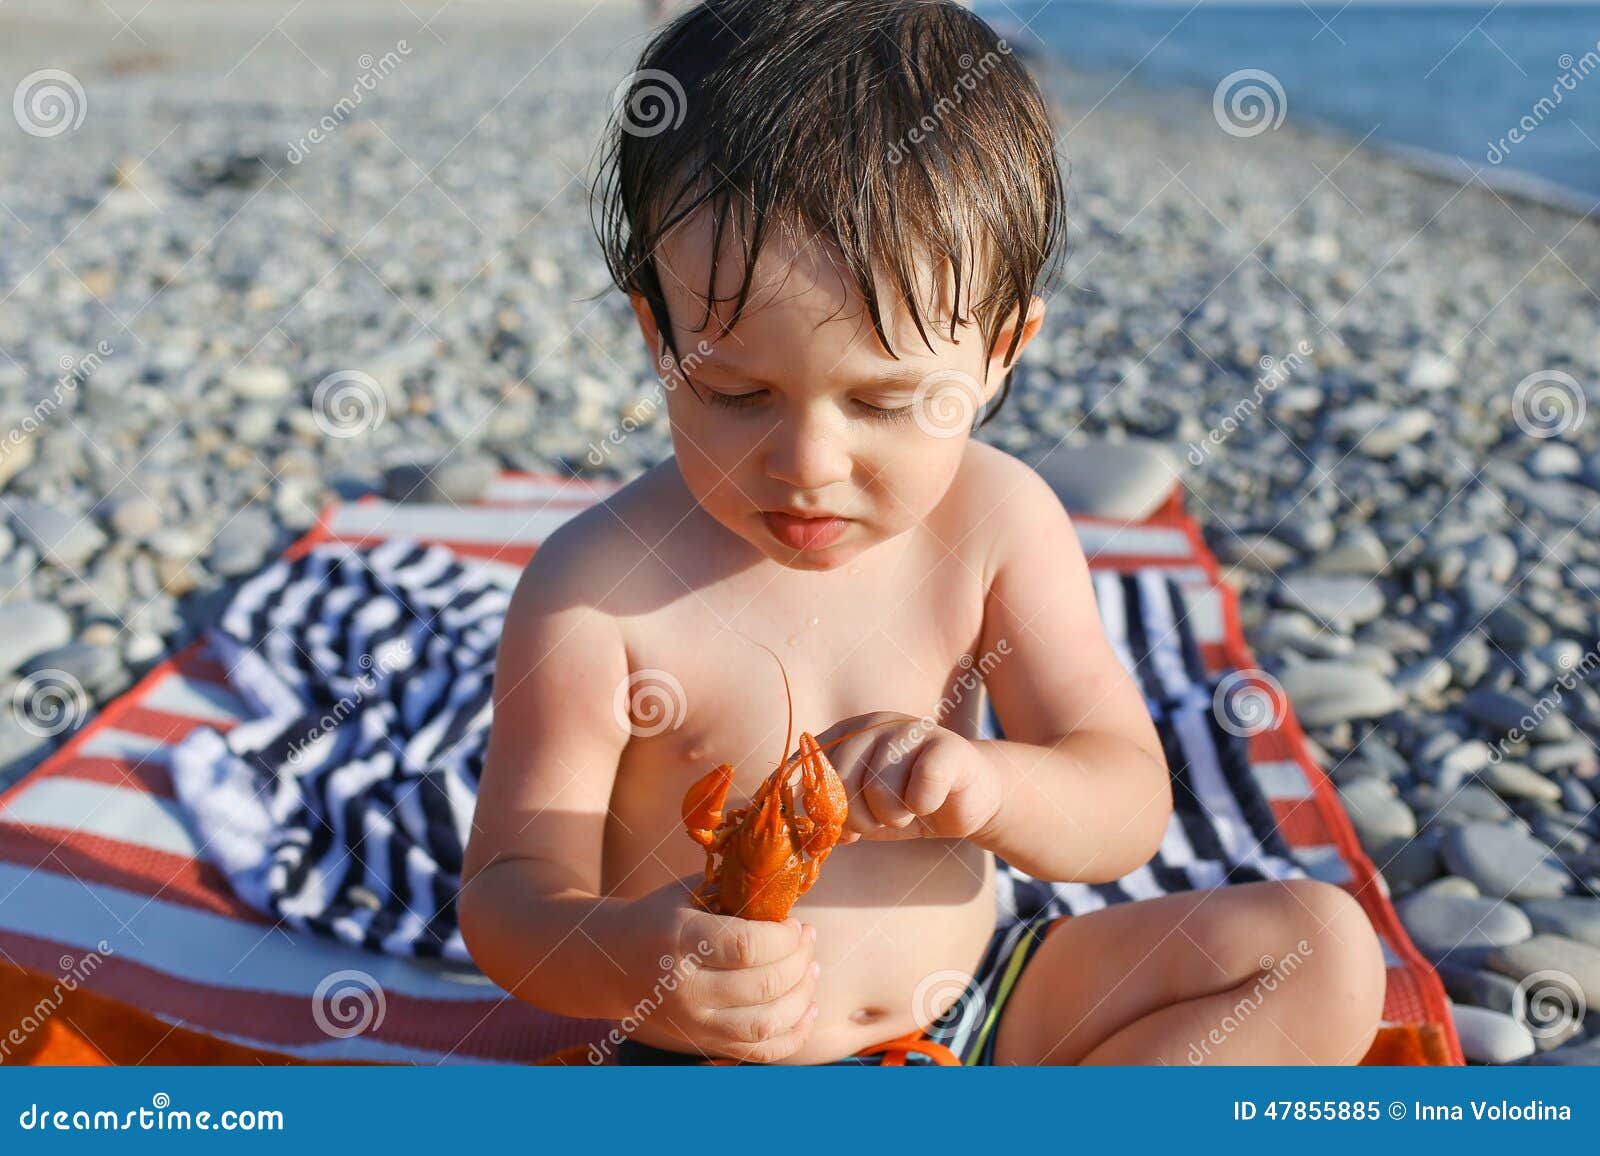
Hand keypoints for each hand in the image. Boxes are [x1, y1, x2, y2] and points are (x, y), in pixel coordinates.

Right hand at [623, 875, 820, 1062]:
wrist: (613, 963)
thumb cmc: (659, 918)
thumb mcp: (687, 892)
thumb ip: (734, 890)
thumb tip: (789, 896)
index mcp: (681, 941)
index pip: (747, 947)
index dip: (784, 937)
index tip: (795, 922)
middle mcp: (686, 989)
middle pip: (763, 985)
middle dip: (800, 960)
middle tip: (808, 938)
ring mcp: (694, 1023)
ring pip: (767, 1023)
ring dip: (803, 995)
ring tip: (812, 968)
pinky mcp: (703, 1042)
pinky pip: (761, 1052)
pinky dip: (794, 1035)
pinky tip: (809, 1007)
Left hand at [809, 712, 1001, 843]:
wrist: (967, 799)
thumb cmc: (906, 802)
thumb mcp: (860, 809)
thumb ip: (828, 810)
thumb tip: (795, 822)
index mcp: (843, 736)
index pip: (807, 767)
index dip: (814, 805)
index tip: (832, 828)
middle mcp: (871, 725)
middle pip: (841, 783)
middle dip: (859, 818)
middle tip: (882, 819)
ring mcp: (908, 730)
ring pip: (879, 790)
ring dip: (894, 816)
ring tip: (909, 809)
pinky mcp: (945, 745)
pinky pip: (920, 789)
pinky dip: (923, 806)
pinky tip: (931, 800)